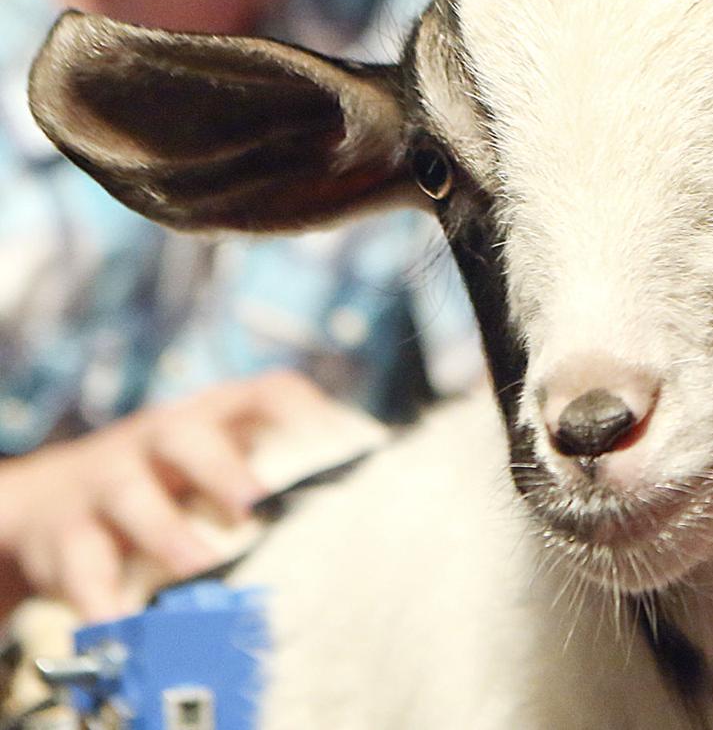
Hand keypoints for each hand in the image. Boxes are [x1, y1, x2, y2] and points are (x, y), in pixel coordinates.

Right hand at [0, 370, 335, 621]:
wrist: (50, 503)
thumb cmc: (170, 481)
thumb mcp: (220, 460)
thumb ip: (279, 468)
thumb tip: (366, 494)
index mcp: (214, 416)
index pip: (266, 392)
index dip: (303, 411)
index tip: (339, 444)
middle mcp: (163, 438)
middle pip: (187, 434)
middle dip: (221, 465)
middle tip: (256, 498)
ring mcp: (110, 480)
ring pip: (131, 492)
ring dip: (165, 530)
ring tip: (197, 564)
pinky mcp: (68, 532)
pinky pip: (81, 561)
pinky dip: (99, 593)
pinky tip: (120, 617)